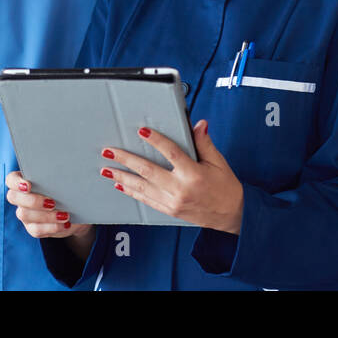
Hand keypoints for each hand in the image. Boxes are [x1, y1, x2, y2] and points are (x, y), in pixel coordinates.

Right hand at [5, 171, 94, 242]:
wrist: (78, 210)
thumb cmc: (70, 189)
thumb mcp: (68, 180)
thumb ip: (62, 174)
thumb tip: (74, 171)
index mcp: (25, 181)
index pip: (11, 179)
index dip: (16, 182)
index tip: (28, 185)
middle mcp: (21, 198)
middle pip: (13, 197)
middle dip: (32, 200)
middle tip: (52, 202)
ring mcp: (25, 214)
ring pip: (24, 214)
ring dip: (46, 216)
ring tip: (65, 215)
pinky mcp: (32, 228)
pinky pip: (36, 230)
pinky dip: (52, 227)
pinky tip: (65, 224)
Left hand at [101, 121, 243, 233]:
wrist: (231, 214)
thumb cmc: (225, 186)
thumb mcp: (218, 161)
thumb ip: (204, 143)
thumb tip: (199, 124)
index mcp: (194, 174)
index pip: (171, 153)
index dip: (156, 140)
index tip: (142, 131)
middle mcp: (180, 189)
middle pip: (148, 171)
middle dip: (126, 160)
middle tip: (109, 151)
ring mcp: (172, 202)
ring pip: (142, 187)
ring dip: (122, 176)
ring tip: (106, 168)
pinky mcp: (169, 210)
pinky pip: (146, 199)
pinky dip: (131, 191)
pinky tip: (120, 184)